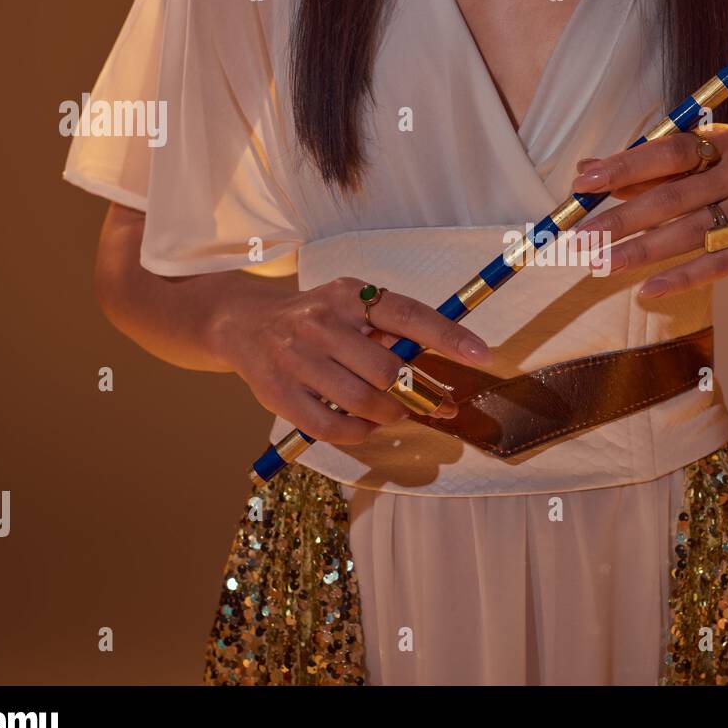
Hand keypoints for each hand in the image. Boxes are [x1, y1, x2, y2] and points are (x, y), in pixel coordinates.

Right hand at [211, 277, 492, 445]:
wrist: (245, 325)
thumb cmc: (315, 318)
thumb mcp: (349, 306)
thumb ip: (388, 328)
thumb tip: (437, 362)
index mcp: (348, 295)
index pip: (407, 315)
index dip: (448, 336)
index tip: (481, 354)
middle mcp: (321, 323)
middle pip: (387, 369)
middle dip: (418, 392)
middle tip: (435, 402)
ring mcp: (298, 359)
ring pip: (363, 401)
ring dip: (391, 414)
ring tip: (396, 412)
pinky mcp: (280, 394)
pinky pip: (334, 426)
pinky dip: (360, 432)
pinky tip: (365, 424)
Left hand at [571, 124, 727, 298]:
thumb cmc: (724, 193)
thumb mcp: (690, 174)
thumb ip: (641, 172)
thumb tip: (584, 167)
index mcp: (723, 141)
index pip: (668, 151)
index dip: (624, 167)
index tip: (583, 184)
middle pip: (674, 197)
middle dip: (622, 219)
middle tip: (583, 238)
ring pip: (691, 233)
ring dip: (641, 251)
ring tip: (602, 265)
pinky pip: (718, 264)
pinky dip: (680, 278)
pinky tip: (648, 290)